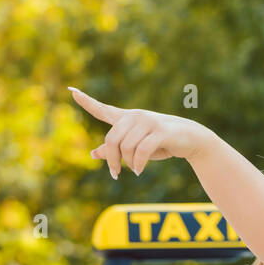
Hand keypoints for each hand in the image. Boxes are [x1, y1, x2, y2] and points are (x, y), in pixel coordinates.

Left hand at [68, 86, 213, 179]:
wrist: (192, 140)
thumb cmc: (163, 144)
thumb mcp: (137, 147)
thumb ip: (116, 149)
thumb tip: (93, 153)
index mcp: (127, 118)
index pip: (103, 109)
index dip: (86, 102)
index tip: (71, 90)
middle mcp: (135, 116)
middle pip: (111, 140)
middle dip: (112, 160)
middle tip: (115, 174)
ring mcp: (148, 122)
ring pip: (126, 148)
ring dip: (128, 164)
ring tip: (135, 171)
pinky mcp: (160, 131)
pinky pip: (141, 151)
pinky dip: (138, 165)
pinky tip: (139, 171)